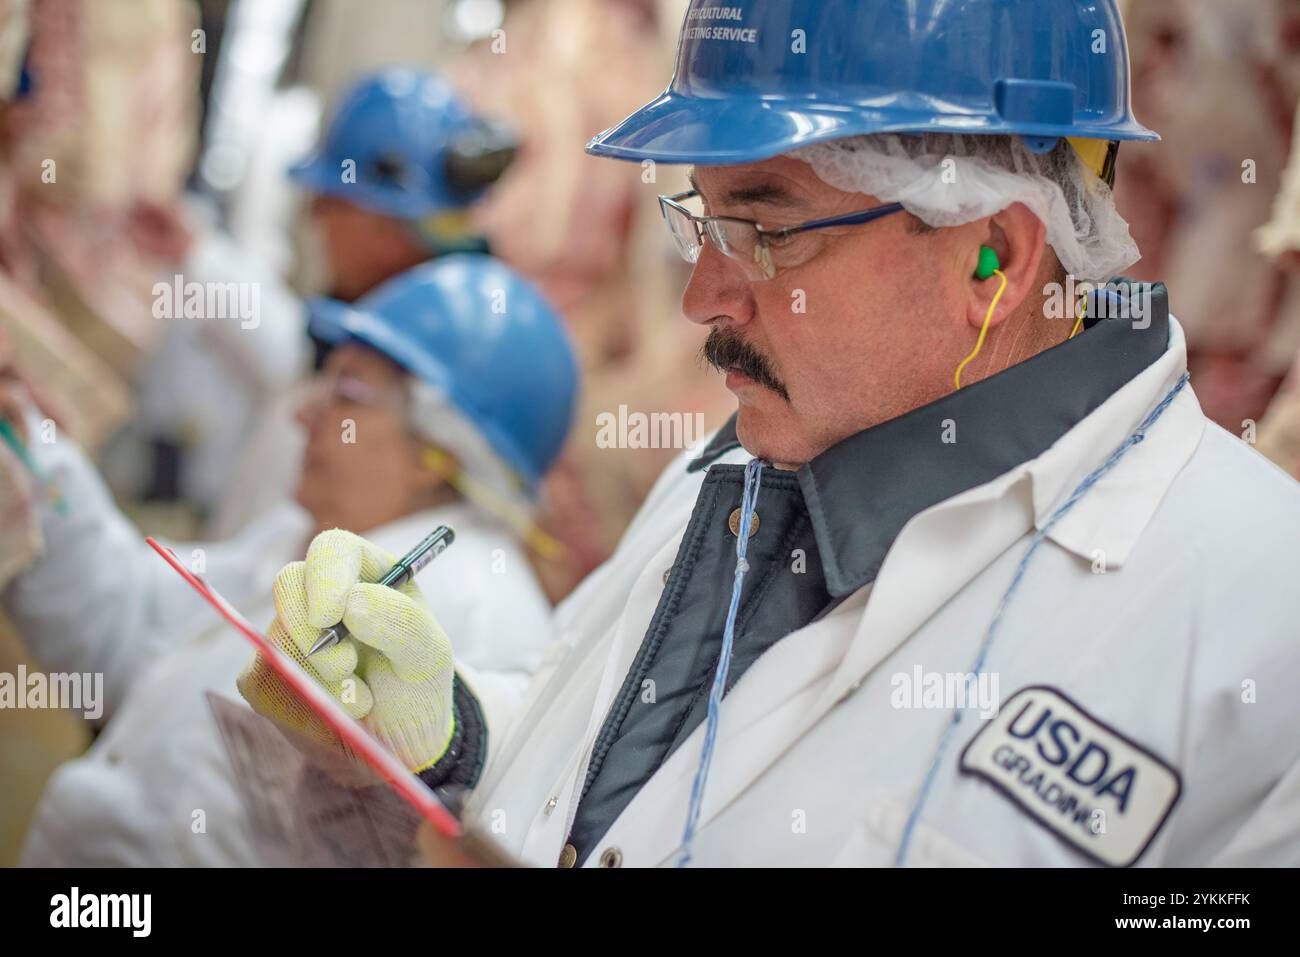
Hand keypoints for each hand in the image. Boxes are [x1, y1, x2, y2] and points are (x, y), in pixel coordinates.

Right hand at [238, 529, 456, 776]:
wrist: (399, 735)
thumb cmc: (417, 682)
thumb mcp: (429, 653)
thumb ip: (400, 622)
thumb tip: (350, 603)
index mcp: (366, 572)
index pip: (332, 550)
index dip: (325, 577)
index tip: (330, 616)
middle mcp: (322, 593)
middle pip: (288, 585)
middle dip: (312, 634)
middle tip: (346, 667)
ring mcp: (290, 630)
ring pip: (274, 640)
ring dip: (317, 681)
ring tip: (362, 700)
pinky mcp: (268, 671)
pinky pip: (262, 682)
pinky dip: (300, 708)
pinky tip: (336, 714)